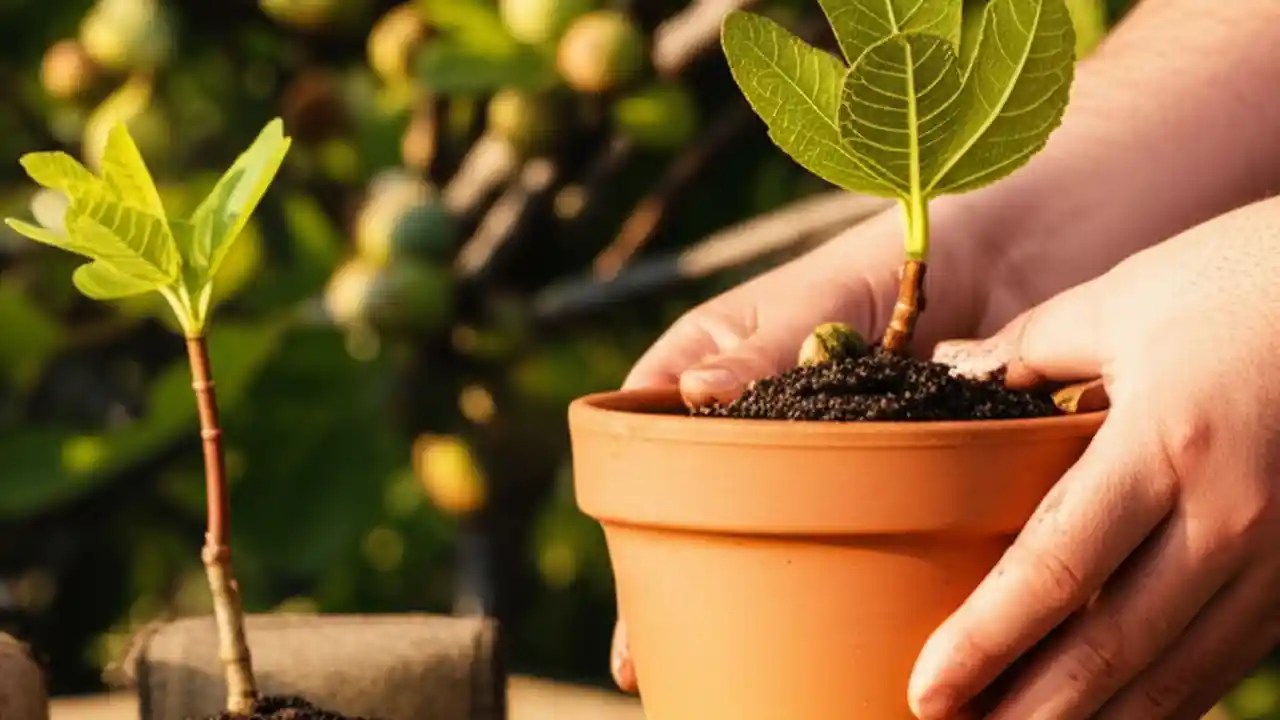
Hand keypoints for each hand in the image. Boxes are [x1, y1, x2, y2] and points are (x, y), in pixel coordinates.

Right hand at [611, 200, 1013, 691]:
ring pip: (775, 536)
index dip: (632, 532)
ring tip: (743, 668)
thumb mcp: (823, 297)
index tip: (632, 613)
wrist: (1012, 253)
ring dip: (761, 596)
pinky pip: (859, 537)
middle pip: (699, 510)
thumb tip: (693, 392)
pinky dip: (854, 582)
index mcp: (716, 367)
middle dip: (680, 586)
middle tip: (660, 666)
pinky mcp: (893, 479)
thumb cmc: (895, 252)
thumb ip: (765, 346)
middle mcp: (758, 423)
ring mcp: (824, 459)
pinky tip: (852, 635)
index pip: (647, 445)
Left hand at [911, 198, 1279, 718]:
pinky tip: (1113, 716)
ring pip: (1177, 676)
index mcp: (1167, 443)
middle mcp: (1232, 518)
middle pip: (1113, 648)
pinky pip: (1228, 661)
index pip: (1056, 571)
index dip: (984, 641)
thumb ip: (1027, 349)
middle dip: (1025, 710)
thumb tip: (950, 375)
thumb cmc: (1248, 277)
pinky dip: (1165, 702)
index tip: (925, 690)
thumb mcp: (1126, 299)